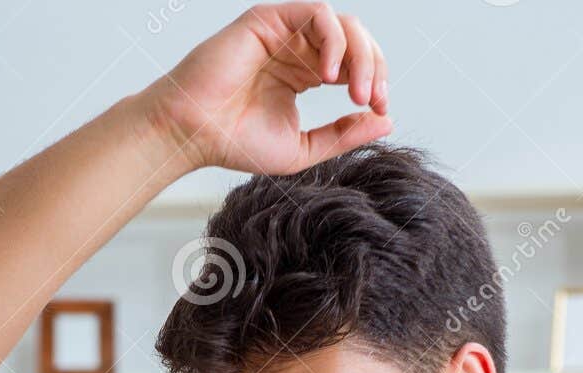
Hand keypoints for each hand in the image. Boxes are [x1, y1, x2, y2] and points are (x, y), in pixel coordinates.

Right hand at [144, 4, 390, 175]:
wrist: (196, 133)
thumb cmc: (237, 143)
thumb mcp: (305, 148)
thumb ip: (344, 135)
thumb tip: (385, 121)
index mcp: (306, 72)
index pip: (355, 64)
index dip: (375, 82)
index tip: (378, 110)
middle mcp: (298, 48)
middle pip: (356, 40)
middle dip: (374, 67)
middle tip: (372, 100)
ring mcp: (284, 31)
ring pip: (343, 24)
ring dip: (360, 55)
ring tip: (355, 91)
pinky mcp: (269, 19)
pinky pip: (318, 13)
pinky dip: (334, 40)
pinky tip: (331, 75)